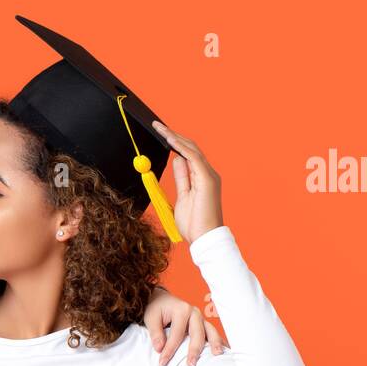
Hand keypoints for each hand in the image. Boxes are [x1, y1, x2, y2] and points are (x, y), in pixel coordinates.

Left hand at [145, 287, 226, 365]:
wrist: (162, 300)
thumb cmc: (156, 309)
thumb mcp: (150, 318)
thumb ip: (155, 333)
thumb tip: (159, 349)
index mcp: (181, 310)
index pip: (177, 334)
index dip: (170, 350)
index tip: (162, 363)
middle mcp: (194, 313)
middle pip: (197, 334)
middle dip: (194, 350)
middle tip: (191, 365)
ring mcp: (201, 318)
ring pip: (210, 332)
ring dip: (214, 344)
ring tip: (217, 355)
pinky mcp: (204, 324)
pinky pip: (213, 333)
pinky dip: (219, 342)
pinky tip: (225, 351)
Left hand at [151, 121, 222, 242]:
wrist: (204, 239)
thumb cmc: (194, 223)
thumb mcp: (182, 197)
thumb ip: (181, 178)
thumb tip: (176, 160)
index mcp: (202, 178)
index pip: (188, 154)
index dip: (175, 143)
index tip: (161, 134)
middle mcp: (208, 173)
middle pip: (190, 148)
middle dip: (173, 136)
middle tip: (157, 126)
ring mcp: (209, 175)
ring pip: (191, 149)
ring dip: (174, 137)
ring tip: (159, 128)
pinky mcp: (207, 179)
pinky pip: (192, 157)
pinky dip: (180, 147)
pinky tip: (169, 140)